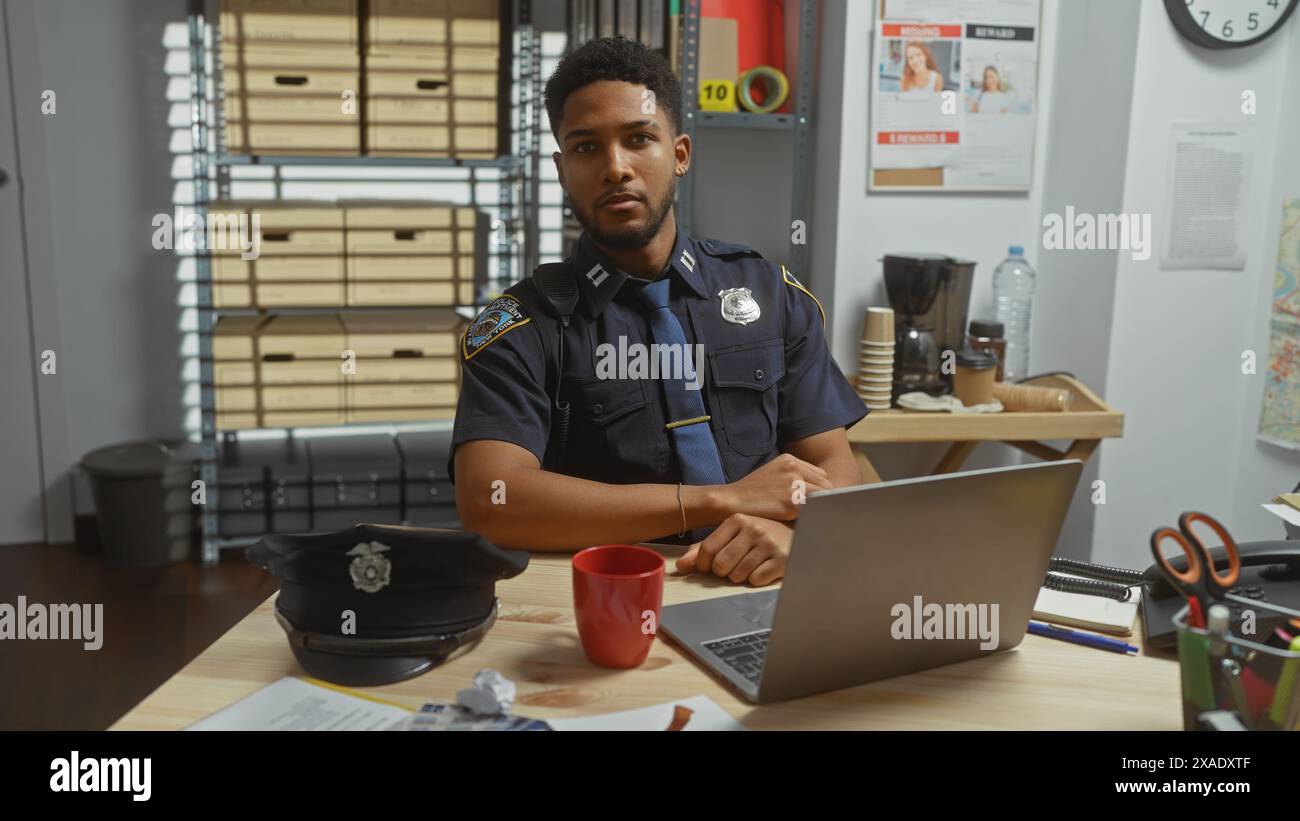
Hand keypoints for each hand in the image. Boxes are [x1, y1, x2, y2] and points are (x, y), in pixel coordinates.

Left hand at [676, 514, 792, 585]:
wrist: (801, 535)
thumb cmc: (760, 537)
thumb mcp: (734, 535)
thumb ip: (704, 548)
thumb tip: (680, 567)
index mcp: (737, 518)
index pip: (707, 549)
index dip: (703, 565)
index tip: (710, 567)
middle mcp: (753, 528)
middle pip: (721, 565)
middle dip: (723, 573)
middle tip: (733, 567)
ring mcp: (769, 543)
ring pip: (737, 575)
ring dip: (740, 577)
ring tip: (751, 565)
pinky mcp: (783, 559)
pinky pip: (756, 581)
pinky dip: (757, 580)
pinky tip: (764, 568)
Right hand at [716, 453, 831, 520]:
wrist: (730, 501)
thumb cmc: (751, 493)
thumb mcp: (773, 474)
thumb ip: (795, 478)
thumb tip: (821, 492)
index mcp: (790, 460)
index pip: (820, 475)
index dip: (819, 490)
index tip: (814, 503)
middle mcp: (794, 468)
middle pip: (826, 485)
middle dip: (823, 499)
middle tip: (815, 513)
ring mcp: (794, 484)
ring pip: (824, 498)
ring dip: (819, 508)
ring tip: (810, 518)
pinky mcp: (792, 502)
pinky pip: (814, 510)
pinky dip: (812, 517)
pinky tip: (803, 522)